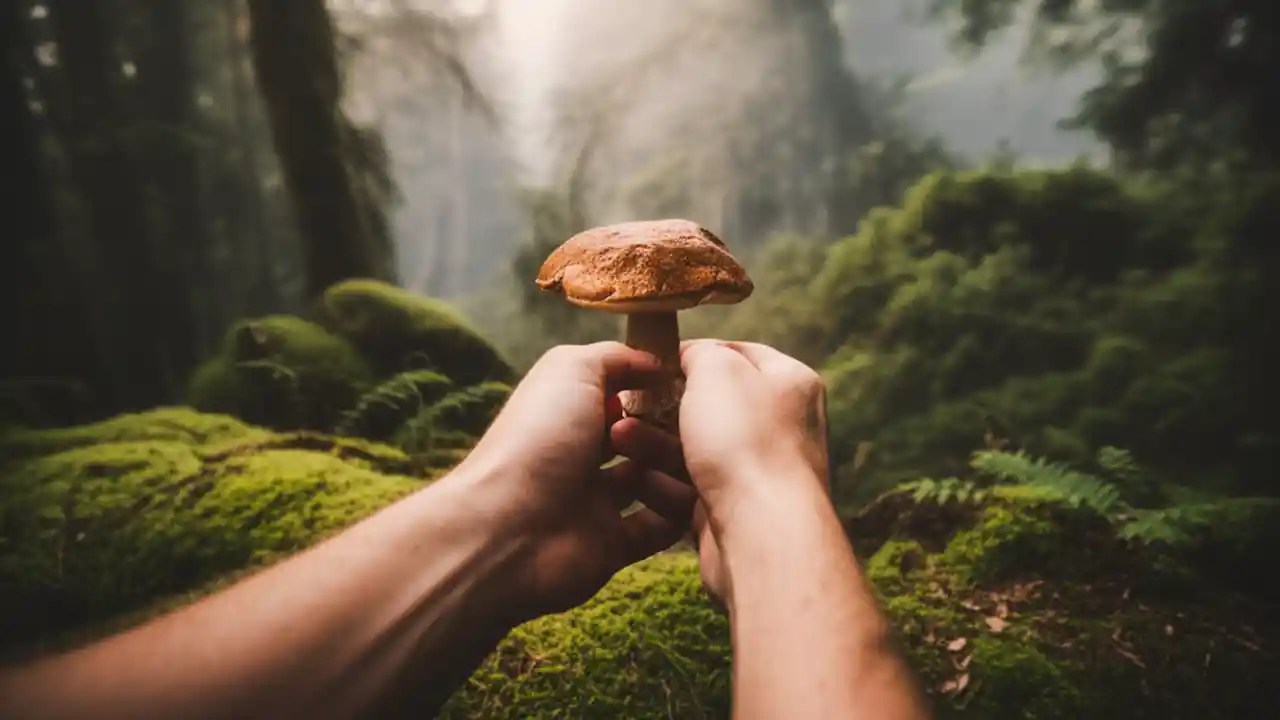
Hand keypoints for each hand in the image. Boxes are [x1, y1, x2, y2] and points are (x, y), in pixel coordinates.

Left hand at [461, 342, 697, 616]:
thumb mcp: (571, 370)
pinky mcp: (612, 545)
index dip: (653, 389)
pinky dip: (676, 513)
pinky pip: (658, 527)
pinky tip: (686, 497)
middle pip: (644, 439)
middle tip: (680, 429)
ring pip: (655, 481)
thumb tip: (655, 364)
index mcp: (570, 414)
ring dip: (674, 469)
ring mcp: (597, 503)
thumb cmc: (539, 438)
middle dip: (668, 431)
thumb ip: (615, 358)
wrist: (508, 528)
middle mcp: (582, 456)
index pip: (622, 396)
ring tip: (675, 463)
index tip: (685, 386)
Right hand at [611, 340, 829, 606]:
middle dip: (663, 404)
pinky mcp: (732, 511)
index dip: (697, 353)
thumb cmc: (745, 441)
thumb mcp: (719, 371)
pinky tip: (633, 478)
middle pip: (710, 405)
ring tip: (616, 436)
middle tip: (627, 401)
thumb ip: (702, 353)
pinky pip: (688, 489)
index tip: (657, 359)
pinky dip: (661, 484)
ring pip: (693, 448)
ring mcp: (756, 472)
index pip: (739, 353)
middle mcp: (778, 426)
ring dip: (652, 443)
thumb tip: (692, 356)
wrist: (761, 532)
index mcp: (789, 383)